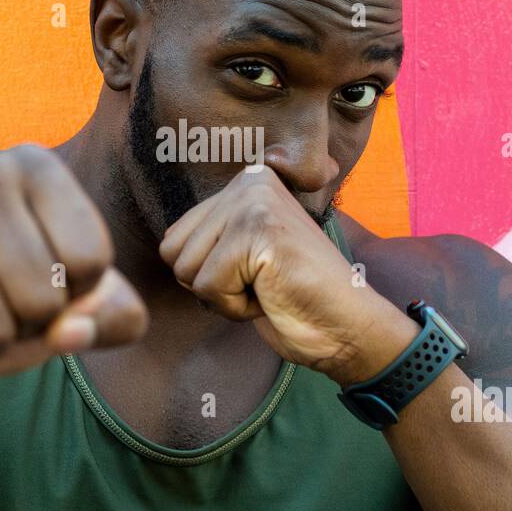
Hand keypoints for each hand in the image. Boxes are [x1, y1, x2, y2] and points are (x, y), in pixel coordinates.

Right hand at [0, 145, 147, 388]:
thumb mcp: (77, 301)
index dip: (77, 295)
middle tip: (1, 303)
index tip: (48, 277)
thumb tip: (75, 332)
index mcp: (35, 166)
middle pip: (43, 299)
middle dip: (30, 326)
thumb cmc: (6, 293)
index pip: (91, 259)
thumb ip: (112, 317)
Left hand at [158, 166, 416, 384]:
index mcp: (245, 182)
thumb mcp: (243, 255)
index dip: (207, 275)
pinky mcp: (259, 232)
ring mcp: (255, 203)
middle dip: (211, 285)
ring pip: (186, 270)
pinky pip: (208, 287)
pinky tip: (273, 295)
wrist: (345, 329)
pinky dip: (236, 307)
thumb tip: (166, 246)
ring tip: (269, 286)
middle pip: (173, 253)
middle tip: (262, 283)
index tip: (255, 274)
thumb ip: (211, 238)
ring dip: (224, 296)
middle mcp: (249, 181)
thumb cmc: (293, 299)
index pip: (173, 240)